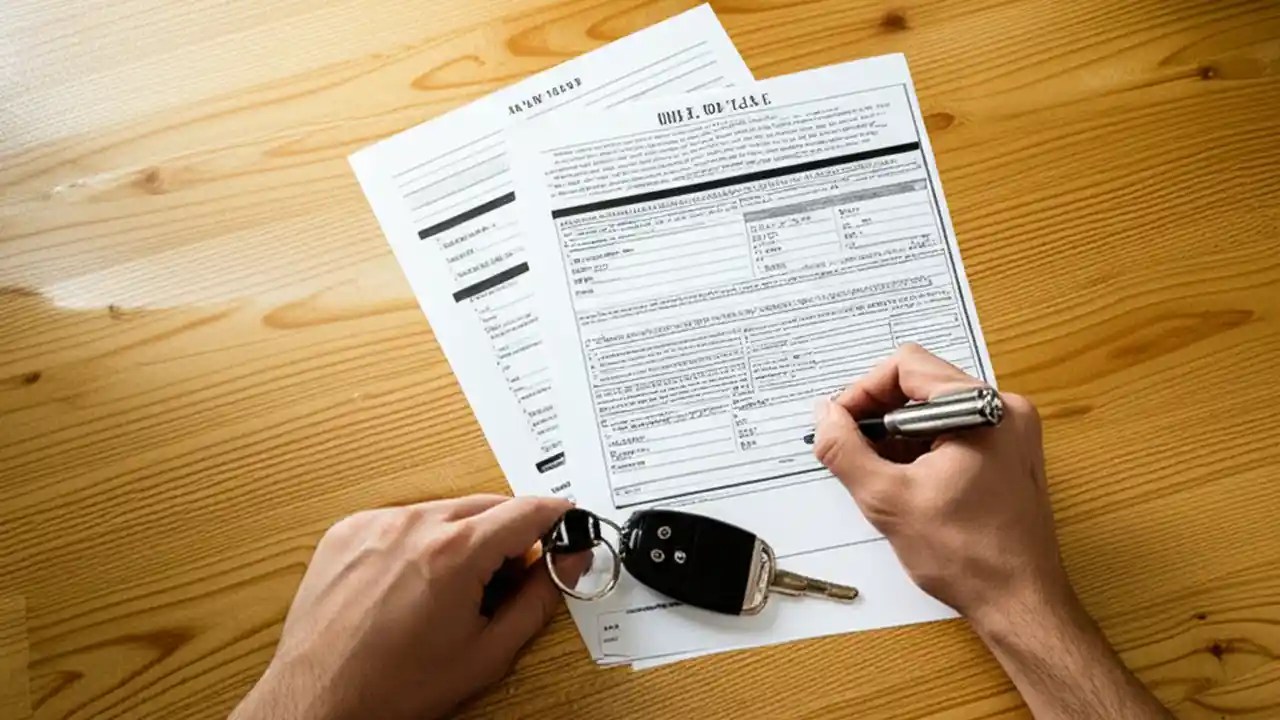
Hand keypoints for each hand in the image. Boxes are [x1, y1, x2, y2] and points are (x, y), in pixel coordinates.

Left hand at [232, 495, 579, 719]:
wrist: (320, 700)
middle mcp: (414, 525)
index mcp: (455, 552)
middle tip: (508, 579)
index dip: (556, 518)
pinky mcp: (349, 530)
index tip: (567, 526)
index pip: (527, 511)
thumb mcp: (487, 653)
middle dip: (509, 534)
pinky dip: (420, 541)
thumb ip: (537, 600)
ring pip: (445, 510)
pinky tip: (413, 583)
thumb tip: (565, 564)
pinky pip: (403, 520)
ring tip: (451, 590)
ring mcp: (377, 523)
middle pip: (488, 505)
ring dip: (463, 536)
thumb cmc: (394, 687)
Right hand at [811, 343, 1067, 624]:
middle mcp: (1005, 410)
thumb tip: (824, 415)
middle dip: (878, 415)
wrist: (1019, 603)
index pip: (907, 366)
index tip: (840, 424)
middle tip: (849, 447)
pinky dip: (921, 448)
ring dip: (897, 434)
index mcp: (984, 409)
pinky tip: (902, 481)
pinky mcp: (1009, 454)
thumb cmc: (969, 557)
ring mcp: (1011, 432)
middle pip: (922, 385)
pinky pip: (954, 432)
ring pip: (935, 411)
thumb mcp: (888, 499)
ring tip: (874, 471)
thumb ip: (845, 450)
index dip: (863, 391)